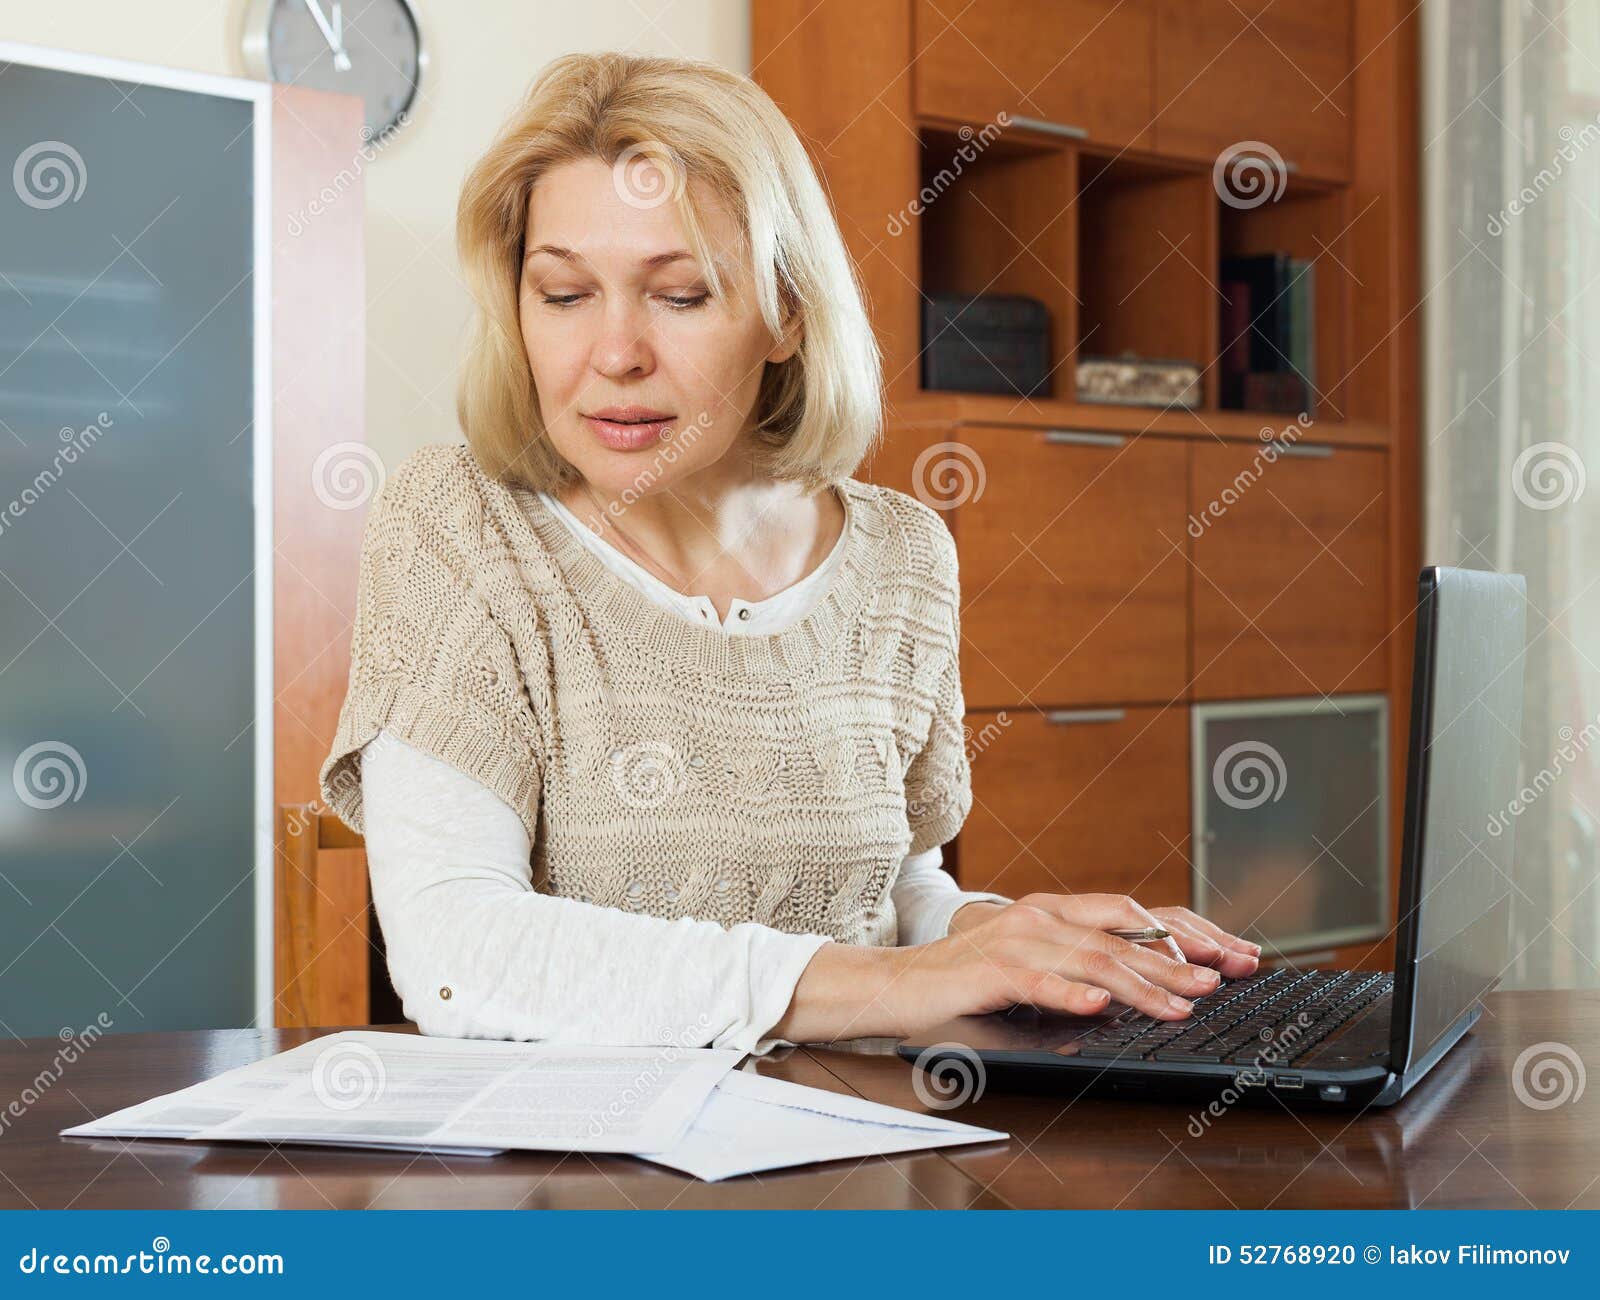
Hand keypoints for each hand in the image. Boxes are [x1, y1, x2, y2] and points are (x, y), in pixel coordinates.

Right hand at [888, 892, 1261, 1032]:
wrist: (895, 985)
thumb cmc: (964, 984)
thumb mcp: (1033, 971)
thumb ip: (1078, 974)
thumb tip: (1141, 995)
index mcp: (1056, 913)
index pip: (1136, 914)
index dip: (1189, 931)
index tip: (1234, 953)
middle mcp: (1041, 915)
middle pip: (1125, 933)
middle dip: (1183, 957)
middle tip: (1227, 977)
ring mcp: (1015, 938)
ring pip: (1093, 957)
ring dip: (1143, 984)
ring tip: (1181, 1005)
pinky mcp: (989, 969)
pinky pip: (1038, 980)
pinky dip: (1070, 994)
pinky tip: (1099, 1008)